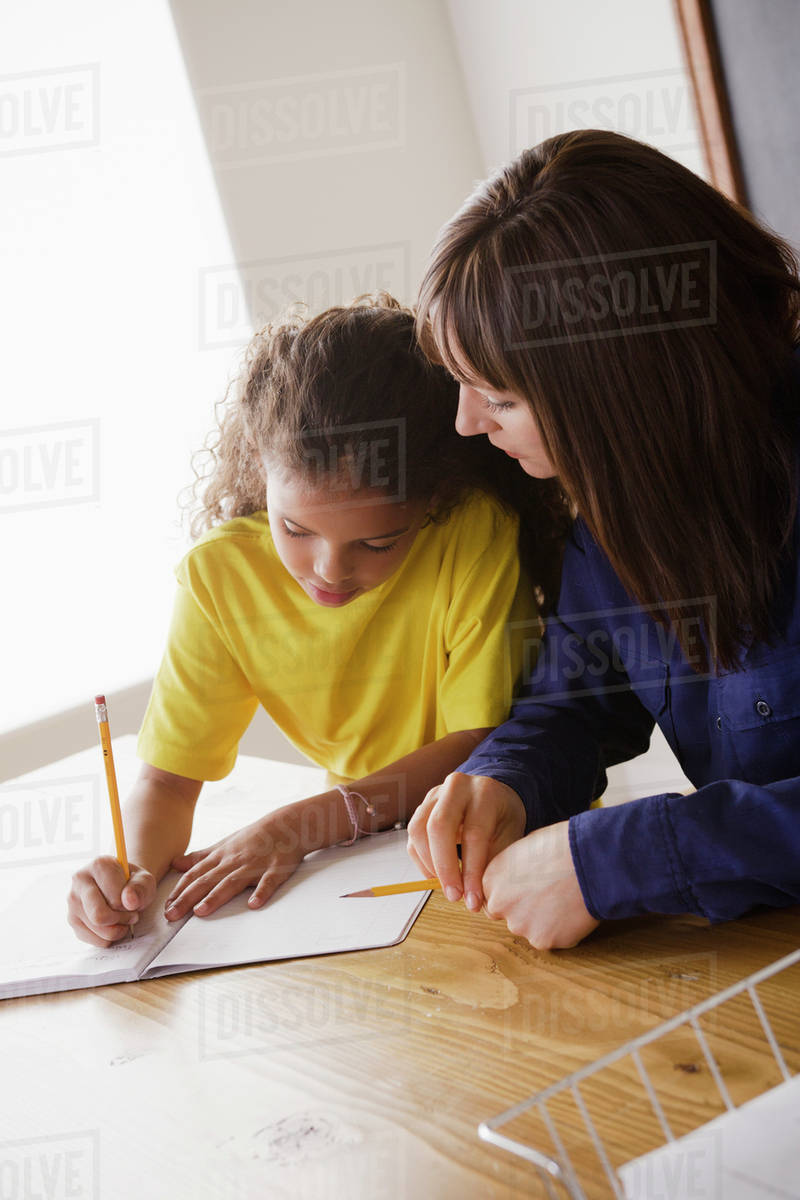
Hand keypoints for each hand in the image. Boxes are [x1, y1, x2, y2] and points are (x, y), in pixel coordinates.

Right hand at [67, 857, 155, 946]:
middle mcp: (80, 881)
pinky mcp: (72, 920)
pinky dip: (108, 938)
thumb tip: (129, 901)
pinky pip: (94, 940)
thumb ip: (141, 887)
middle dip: (121, 920)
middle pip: (99, 916)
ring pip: (97, 930)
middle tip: (131, 915)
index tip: (134, 902)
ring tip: (123, 918)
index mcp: (98, 865)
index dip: (129, 906)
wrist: (121, 886)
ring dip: (117, 929)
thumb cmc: (132, 883)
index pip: (114, 899)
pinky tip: (113, 924)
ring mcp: (73, 902)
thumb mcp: (145, 880)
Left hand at [164, 811, 305, 919]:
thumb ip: (200, 857)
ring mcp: (255, 866)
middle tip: (171, 915)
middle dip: (188, 898)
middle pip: (207, 881)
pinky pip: (268, 882)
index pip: (195, 875)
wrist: (286, 825)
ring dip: (216, 896)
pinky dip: (261, 892)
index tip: (165, 906)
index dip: (179, 890)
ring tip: (200, 911)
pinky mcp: (276, 869)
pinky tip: (254, 904)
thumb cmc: (253, 837)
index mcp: (221, 857)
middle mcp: (234, 862)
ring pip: (232, 882)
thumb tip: (175, 864)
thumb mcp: (224, 845)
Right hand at [406, 772, 525, 912]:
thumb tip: (485, 904)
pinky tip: (437, 875)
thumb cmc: (502, 818)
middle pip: (439, 826)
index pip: (474, 834)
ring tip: (447, 887)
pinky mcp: (422, 807)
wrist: (494, 794)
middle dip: (445, 868)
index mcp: (485, 793)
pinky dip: (421, 861)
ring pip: (419, 830)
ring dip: (430, 865)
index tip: (474, 900)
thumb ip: (496, 865)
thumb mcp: (510, 837)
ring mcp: (435, 794)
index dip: (472, 871)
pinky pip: (413, 836)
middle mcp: (456, 787)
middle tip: (455, 896)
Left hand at [482, 820, 598, 948]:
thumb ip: (511, 872)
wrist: (588, 861)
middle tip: (549, 896)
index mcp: (492, 880)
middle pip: (509, 916)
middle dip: (525, 911)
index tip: (528, 891)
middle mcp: (500, 906)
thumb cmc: (560, 847)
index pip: (493, 898)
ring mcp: (521, 926)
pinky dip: (562, 929)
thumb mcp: (524, 849)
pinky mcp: (544, 941)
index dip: (513, 896)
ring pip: (530, 929)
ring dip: (544, 921)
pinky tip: (573, 911)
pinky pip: (552, 938)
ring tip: (564, 899)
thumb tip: (516, 880)